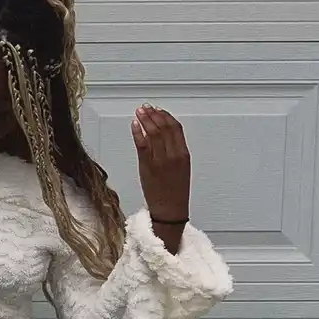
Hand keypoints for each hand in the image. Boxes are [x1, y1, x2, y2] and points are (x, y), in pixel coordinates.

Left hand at [131, 104, 189, 221]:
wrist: (170, 210)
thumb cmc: (175, 192)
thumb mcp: (181, 168)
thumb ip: (174, 151)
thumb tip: (162, 136)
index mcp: (184, 154)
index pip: (176, 128)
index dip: (166, 116)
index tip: (159, 110)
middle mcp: (173, 155)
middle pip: (164, 127)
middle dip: (154, 114)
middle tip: (146, 107)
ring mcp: (159, 160)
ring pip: (153, 133)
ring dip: (145, 119)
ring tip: (140, 111)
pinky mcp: (147, 166)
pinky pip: (142, 144)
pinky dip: (138, 132)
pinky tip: (135, 125)